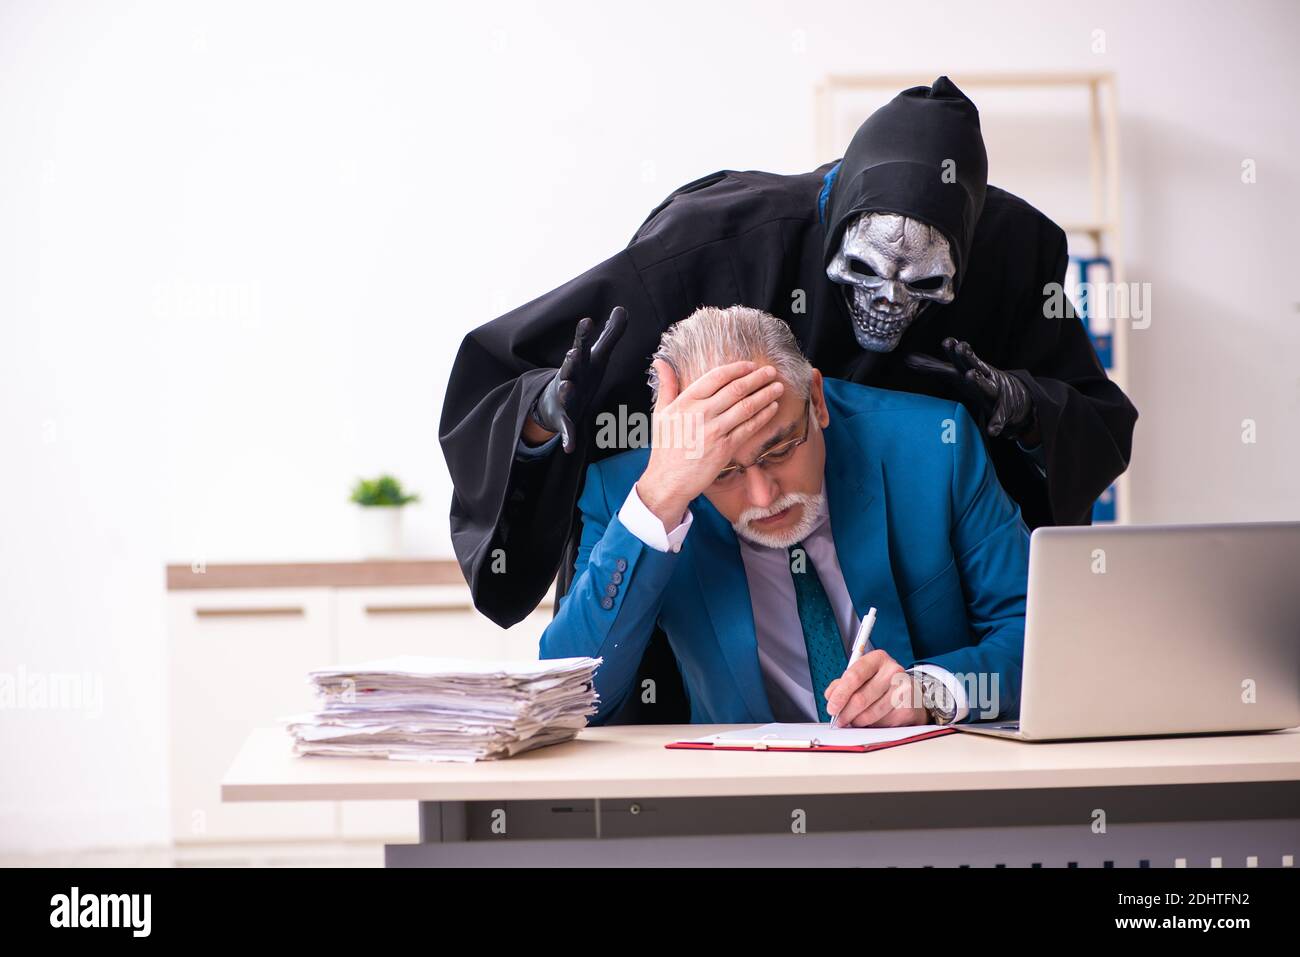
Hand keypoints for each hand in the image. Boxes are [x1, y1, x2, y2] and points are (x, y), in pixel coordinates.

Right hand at [525, 306, 627, 451]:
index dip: (583, 334)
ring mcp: (564, 399)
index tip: (587, 320)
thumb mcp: (597, 356)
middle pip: (569, 367)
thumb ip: (611, 334)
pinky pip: (566, 429)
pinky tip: (569, 447)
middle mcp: (569, 378)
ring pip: (564, 393)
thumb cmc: (581, 376)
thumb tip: (623, 308)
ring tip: (567, 386)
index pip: (581, 345)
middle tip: (573, 352)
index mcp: (579, 363)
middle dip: (571, 360)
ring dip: (566, 390)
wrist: (554, 405)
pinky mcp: (564, 419)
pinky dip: (567, 437)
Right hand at [635, 359, 783, 529]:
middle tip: (771, 371)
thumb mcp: (660, 413)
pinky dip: (763, 416)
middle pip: (736, 389)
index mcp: (686, 401)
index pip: (717, 377)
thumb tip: (660, 362)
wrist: (668, 480)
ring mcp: (714, 431)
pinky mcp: (725, 448)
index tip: (751, 365)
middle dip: (758, 378)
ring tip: (778, 387)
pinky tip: (772, 408)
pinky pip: (749, 428)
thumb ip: (666, 385)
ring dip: (766, 395)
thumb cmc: (665, 447)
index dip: (738, 368)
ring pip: (746, 407)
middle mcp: (701, 413)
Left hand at [823, 650, 927, 727]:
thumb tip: (831, 696)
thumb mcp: (863, 676)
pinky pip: (882, 723)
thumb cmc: (882, 683)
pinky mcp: (908, 707)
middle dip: (845, 713)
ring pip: (870, 714)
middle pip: (860, 698)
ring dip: (857, 721)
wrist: (911, 692)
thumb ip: (843, 683)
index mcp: (878, 658)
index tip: (831, 707)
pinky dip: (872, 725)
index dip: (840, 694)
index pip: (854, 676)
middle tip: (838, 719)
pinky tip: (872, 721)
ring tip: (853, 720)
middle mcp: (893, 671)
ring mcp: (903, 689)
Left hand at [904, 338, 1036, 440]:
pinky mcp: (1002, 411)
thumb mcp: (957, 373)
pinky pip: (999, 418)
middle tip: (961, 348)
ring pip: (987, 387)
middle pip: (975, 365)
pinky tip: (993, 430)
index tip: (948, 341)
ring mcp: (994, 393)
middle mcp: (984, 378)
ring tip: (971, 375)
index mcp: (971, 369)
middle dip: (968, 357)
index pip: (961, 358)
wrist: (1015, 397)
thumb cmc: (978, 382)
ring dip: (979, 381)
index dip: (954, 350)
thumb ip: (933, 367)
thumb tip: (908, 359)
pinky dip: (996, 423)